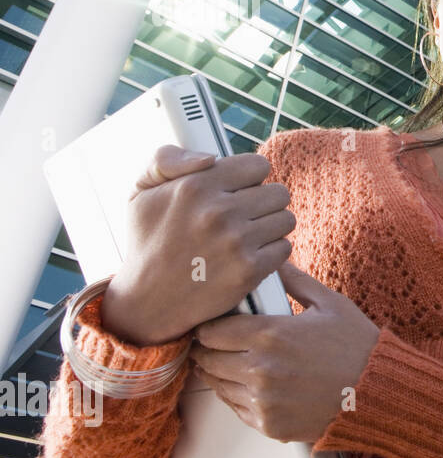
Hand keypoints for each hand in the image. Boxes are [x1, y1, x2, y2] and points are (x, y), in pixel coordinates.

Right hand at [103, 144, 294, 344]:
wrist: (147, 301)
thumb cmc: (147, 242)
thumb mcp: (141, 192)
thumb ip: (167, 159)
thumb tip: (209, 157)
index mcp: (195, 186)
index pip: (258, 165)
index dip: (249, 178)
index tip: (237, 191)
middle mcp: (217, 212)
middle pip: (278, 192)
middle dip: (263, 203)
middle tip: (243, 217)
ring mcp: (236, 242)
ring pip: (286, 219)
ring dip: (271, 228)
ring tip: (247, 236)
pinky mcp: (249, 270)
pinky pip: (285, 248)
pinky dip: (271, 253)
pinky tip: (248, 256)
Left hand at [189, 261, 380, 443]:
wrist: (379, 392)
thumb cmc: (358, 346)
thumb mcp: (331, 304)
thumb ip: (295, 282)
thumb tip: (274, 263)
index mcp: (271, 335)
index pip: (211, 331)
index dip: (210, 325)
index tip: (218, 324)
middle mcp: (260, 370)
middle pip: (207, 358)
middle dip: (210, 348)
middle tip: (222, 343)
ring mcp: (263, 402)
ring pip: (217, 385)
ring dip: (221, 373)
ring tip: (237, 363)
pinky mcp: (269, 426)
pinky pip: (236, 408)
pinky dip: (239, 396)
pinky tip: (256, 385)